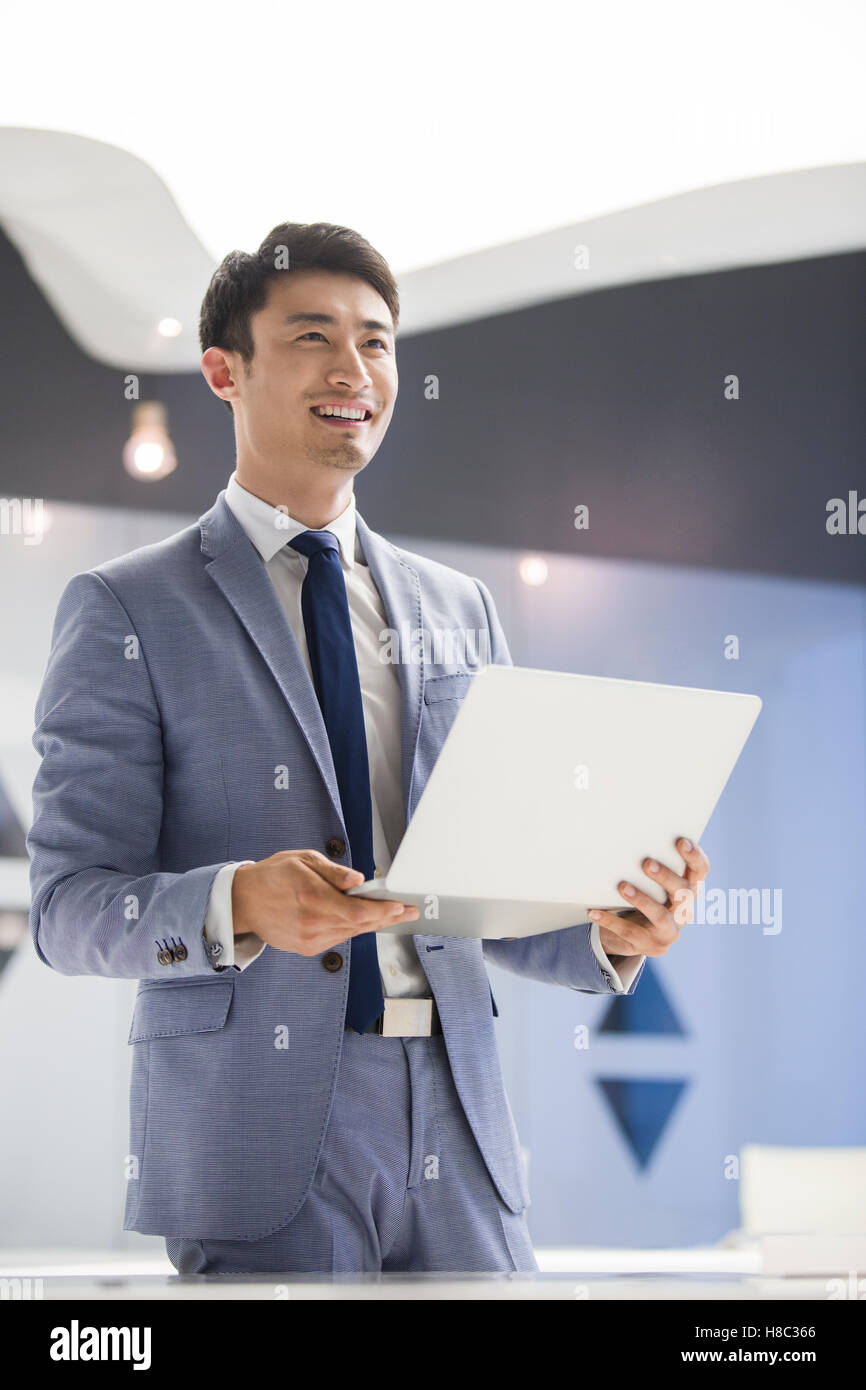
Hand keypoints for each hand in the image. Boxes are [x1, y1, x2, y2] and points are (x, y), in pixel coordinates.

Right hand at [231, 849, 419, 955]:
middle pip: (360, 924)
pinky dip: (352, 929)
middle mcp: (312, 923)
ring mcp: (309, 940)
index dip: (384, 911)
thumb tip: (358, 879)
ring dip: (372, 924)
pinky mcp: (306, 948)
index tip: (402, 906)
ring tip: (393, 915)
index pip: (358, 911)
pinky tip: (364, 920)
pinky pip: (338, 939)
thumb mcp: (302, 860)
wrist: (243, 901)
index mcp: (313, 897)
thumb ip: (333, 871)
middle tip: (410, 911)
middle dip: (388, 917)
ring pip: (351, 933)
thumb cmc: (272, 875)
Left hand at [587, 837, 709, 958]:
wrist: (637, 936)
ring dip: (642, 900)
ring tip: (622, 887)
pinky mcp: (650, 945)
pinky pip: (629, 932)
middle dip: (666, 877)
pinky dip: (610, 920)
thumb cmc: (646, 898)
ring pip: (660, 915)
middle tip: (647, 863)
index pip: (700, 871)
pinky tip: (594, 912)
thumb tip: (627, 841)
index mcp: (689, 890)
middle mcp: (684, 910)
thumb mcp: (654, 884)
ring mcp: (669, 931)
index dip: (694, 856)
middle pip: (683, 892)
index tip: (681, 841)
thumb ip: (651, 867)